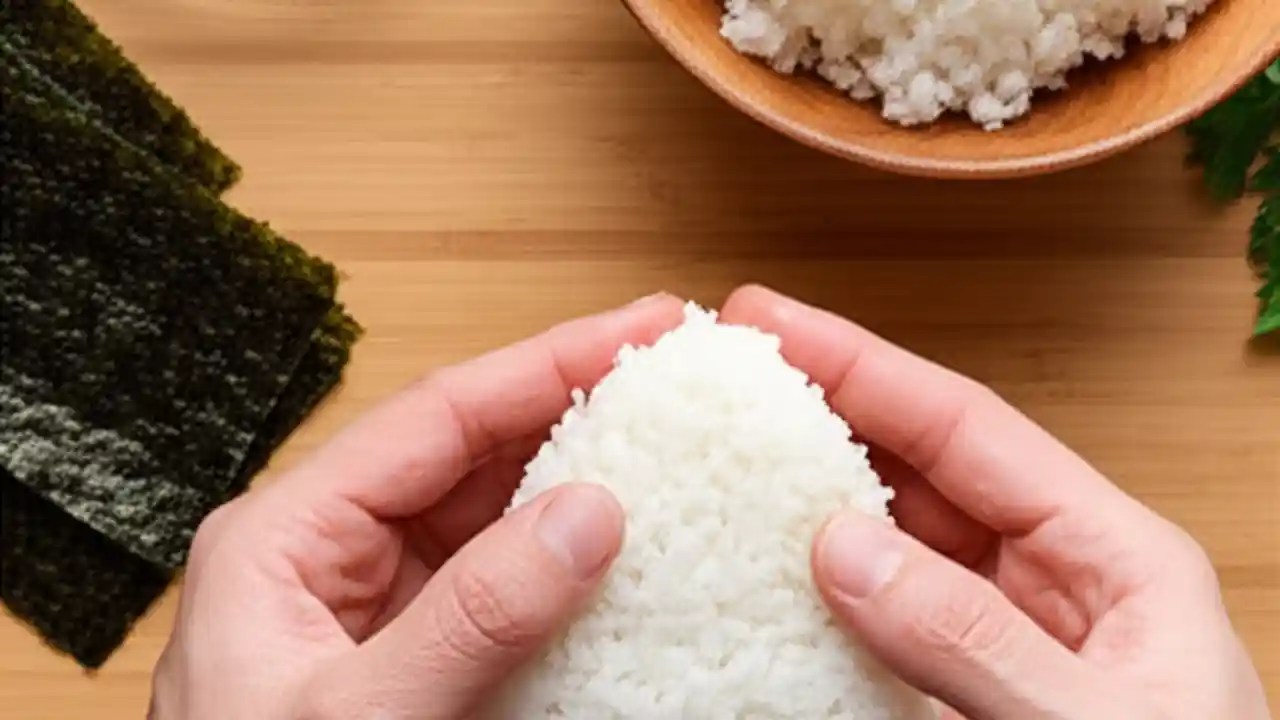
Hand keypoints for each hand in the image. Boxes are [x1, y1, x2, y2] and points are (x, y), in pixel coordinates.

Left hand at [149, 295, 684, 718]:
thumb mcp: (358, 718)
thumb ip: (471, 617)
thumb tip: (589, 515)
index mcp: (287, 537)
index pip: (437, 418)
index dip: (545, 364)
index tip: (638, 331)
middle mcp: (335, 555)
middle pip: (472, 455)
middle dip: (574, 412)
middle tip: (672, 379)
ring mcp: (381, 607)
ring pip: (496, 519)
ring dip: (580, 484)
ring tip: (670, 449)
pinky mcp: (418, 659)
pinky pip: (505, 592)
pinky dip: (569, 570)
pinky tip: (629, 552)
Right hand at [720, 286, 1270, 719]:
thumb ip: (973, 640)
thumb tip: (844, 547)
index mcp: (1110, 554)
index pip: (967, 429)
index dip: (864, 365)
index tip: (772, 324)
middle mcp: (1048, 580)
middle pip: (919, 469)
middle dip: (826, 413)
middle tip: (730, 377)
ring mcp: (998, 636)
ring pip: (888, 541)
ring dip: (810, 500)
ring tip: (728, 460)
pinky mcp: (956, 693)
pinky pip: (875, 624)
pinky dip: (815, 596)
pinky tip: (759, 575)